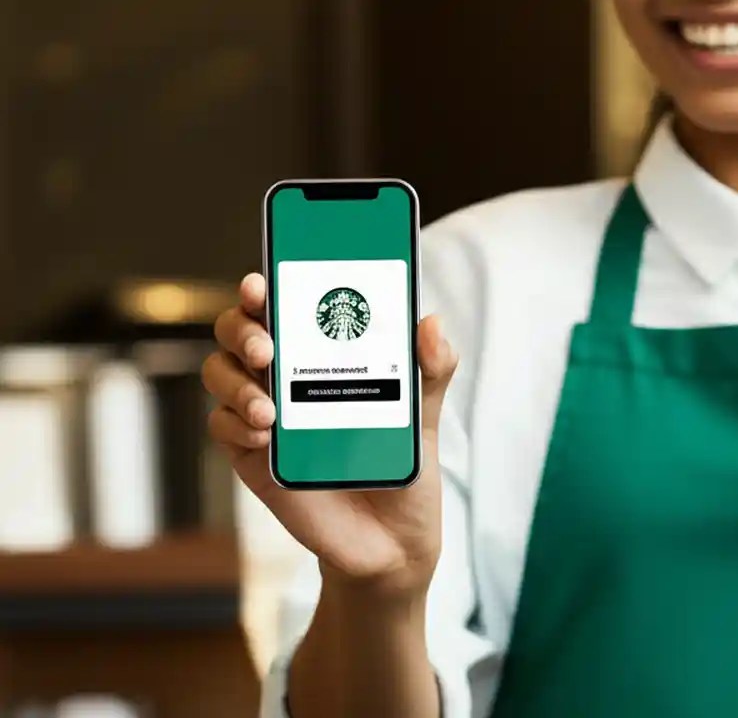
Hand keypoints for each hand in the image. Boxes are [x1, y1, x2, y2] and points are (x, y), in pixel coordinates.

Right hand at [203, 273, 456, 595]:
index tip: (262, 280)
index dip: (265, 286)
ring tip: (270, 409)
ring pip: (220, 374)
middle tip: (267, 347)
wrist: (391, 543)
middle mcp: (286, 375)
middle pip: (238, 331)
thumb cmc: (404, 467)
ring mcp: (264, 415)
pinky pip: (223, 428)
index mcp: (324, 355)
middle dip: (241, 329)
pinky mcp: (252, 458)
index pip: (285, 304)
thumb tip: (431, 322)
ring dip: (236, 382)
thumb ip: (431, 371)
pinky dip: (235, 424)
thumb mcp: (426, 419)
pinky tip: (264, 433)